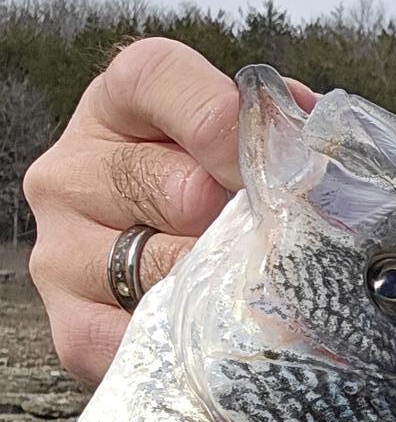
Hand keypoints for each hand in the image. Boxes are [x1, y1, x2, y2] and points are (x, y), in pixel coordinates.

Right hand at [23, 38, 313, 386]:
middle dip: (248, 218)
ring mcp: (62, 251)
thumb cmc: (224, 193)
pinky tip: (230, 335)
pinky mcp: (71, 325)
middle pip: (178, 187)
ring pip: (168, 267)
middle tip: (291, 240)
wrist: (186, 272)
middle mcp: (72, 172)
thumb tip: (307, 133)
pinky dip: (199, 341)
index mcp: (116, 106)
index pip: (158, 80)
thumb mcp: (248, 140)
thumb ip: (281, 125)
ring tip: (272, 290)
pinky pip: (141, 338)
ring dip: (234, 284)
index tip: (282, 156)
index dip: (229, 119)